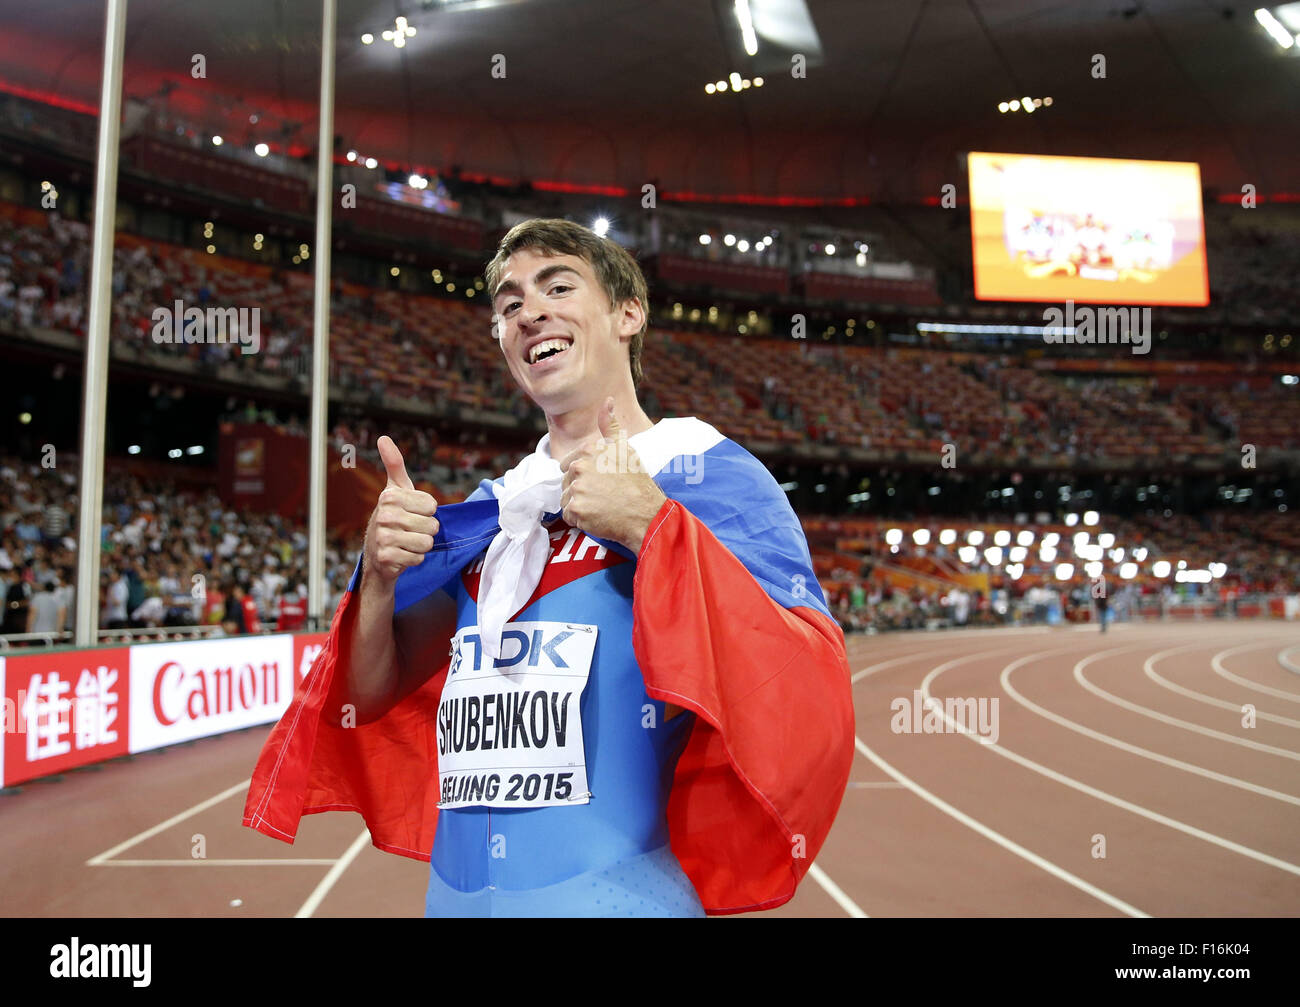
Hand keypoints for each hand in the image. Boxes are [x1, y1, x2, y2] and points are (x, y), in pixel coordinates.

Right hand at [363, 436, 439, 585]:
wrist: (377, 553)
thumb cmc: (393, 516)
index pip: (432, 506)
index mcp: (390, 496)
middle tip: (409, 530)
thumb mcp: (396, 489)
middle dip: (426, 531)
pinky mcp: (386, 557)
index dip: (427, 513)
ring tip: (406, 542)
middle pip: (432, 526)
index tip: (412, 513)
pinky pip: (418, 558)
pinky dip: (414, 559)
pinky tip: (401, 554)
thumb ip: (394, 464)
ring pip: (427, 543)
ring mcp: (383, 537)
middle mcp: (385, 515)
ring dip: (421, 546)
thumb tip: (383, 437)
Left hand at [559, 397, 667, 554]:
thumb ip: (610, 426)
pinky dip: (580, 519)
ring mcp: (577, 488)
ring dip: (579, 505)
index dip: (583, 475)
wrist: (646, 514)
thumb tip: (607, 400)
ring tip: (601, 506)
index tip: (600, 482)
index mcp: (589, 450)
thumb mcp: (626, 449)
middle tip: (603, 495)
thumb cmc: (637, 483)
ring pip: (566, 499)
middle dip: (580, 490)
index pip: (567, 464)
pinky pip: (569, 516)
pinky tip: (598, 516)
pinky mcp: (576, 509)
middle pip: (566, 482)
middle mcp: (579, 466)